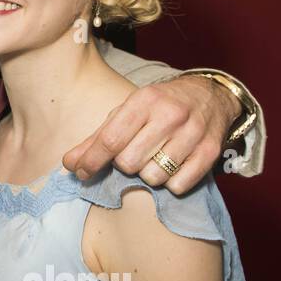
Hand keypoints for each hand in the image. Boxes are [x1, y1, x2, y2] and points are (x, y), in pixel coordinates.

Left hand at [62, 74, 241, 194]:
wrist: (209, 95)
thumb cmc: (158, 106)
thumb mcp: (127, 112)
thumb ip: (97, 138)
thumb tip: (70, 164)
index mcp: (144, 101)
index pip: (111, 139)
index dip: (92, 161)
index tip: (81, 172)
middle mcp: (170, 115)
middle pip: (129, 162)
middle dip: (124, 164)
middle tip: (131, 154)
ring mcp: (193, 133)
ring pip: (153, 176)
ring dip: (147, 175)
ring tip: (153, 159)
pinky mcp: (210, 152)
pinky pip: (178, 185)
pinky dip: (171, 183)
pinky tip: (172, 166)